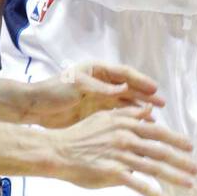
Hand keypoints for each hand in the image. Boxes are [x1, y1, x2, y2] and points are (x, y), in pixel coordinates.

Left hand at [28, 61, 163, 128]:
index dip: (140, 81)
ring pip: (124, 102)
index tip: (155, 88)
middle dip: (145, 95)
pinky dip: (127, 119)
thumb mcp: (77, 86)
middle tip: (162, 103)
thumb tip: (125, 89)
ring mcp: (98, 98)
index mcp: (97, 70)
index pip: (123, 74)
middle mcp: (101, 82)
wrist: (34, 108)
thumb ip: (101, 88)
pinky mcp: (94, 113)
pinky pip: (115, 114)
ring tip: (154, 117)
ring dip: (138, 108)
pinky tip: (137, 125)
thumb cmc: (53, 91)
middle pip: (127, 88)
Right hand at [51, 106, 196, 195]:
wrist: (58, 151)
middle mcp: (126, 137)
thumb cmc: (80, 135)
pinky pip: (139, 185)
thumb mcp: (104, 117)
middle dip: (181, 159)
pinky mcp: (113, 173)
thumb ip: (127, 114)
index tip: (190, 146)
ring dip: (174, 176)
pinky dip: (155, 194)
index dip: (175, 139)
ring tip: (189, 184)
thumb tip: (148, 112)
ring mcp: (120, 155)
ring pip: (154, 167)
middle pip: (160, 149)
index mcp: (125, 123)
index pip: (157, 131)